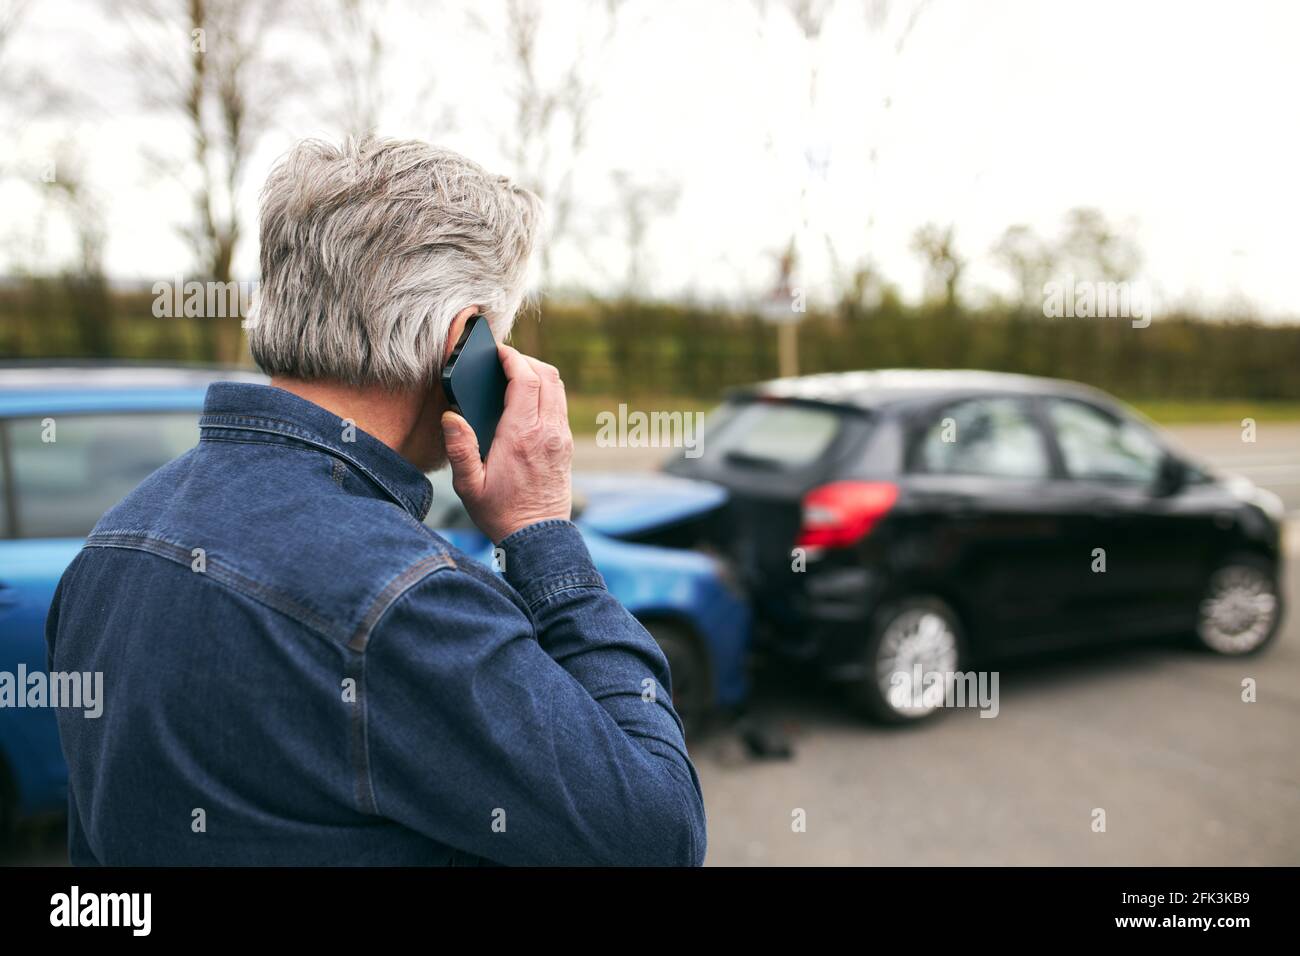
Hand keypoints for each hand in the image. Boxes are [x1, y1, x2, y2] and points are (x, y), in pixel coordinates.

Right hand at [442, 344, 573, 543]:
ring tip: (514, 375)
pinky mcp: (565, 445)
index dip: (512, 358)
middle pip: (547, 375)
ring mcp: (560, 437)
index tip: (498, 352)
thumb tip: (451, 416)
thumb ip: (459, 449)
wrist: (537, 537)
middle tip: (504, 361)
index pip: (525, 379)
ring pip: (557, 387)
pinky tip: (526, 400)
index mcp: (521, 435)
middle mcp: (547, 431)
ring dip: (538, 374)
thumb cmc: (501, 512)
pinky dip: (546, 391)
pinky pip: (560, 405)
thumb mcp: (469, 485)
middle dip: (525, 360)